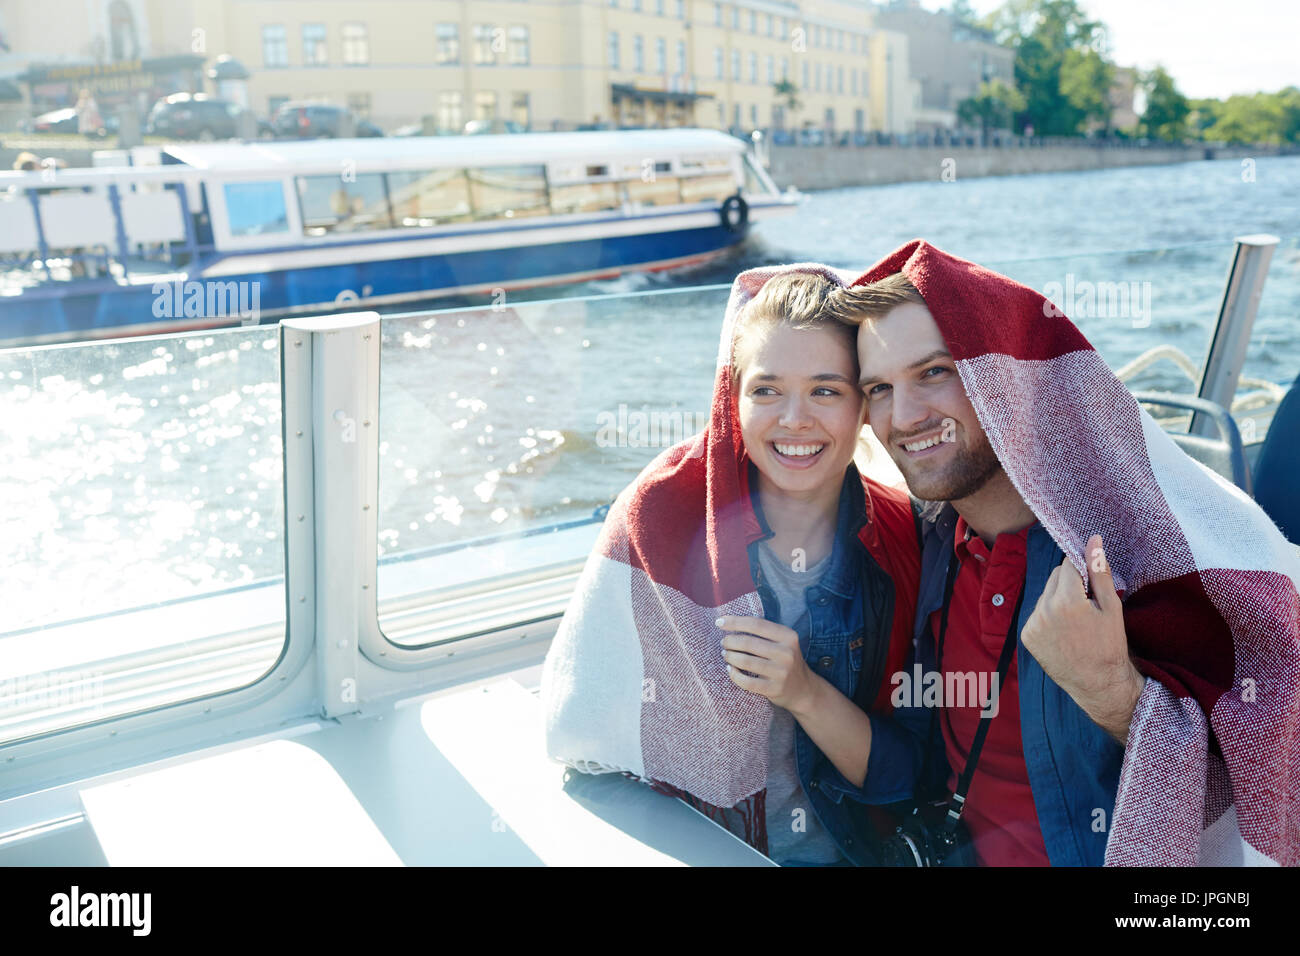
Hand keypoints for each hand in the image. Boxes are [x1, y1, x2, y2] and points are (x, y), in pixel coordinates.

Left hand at [717, 615, 817, 713]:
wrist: (803, 690)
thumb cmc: (785, 661)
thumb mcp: (783, 642)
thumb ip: (763, 632)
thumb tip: (729, 621)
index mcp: (788, 636)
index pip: (756, 624)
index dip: (735, 622)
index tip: (719, 622)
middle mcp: (787, 653)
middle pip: (748, 642)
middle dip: (730, 641)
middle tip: (723, 643)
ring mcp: (781, 672)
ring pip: (745, 661)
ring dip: (730, 656)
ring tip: (725, 654)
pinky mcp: (774, 689)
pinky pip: (746, 682)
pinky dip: (734, 674)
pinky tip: (730, 669)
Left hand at [1019, 534, 1145, 742]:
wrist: (1099, 684)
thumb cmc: (1110, 645)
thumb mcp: (1111, 606)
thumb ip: (1099, 570)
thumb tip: (1093, 540)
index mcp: (1066, 601)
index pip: (1068, 565)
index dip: (1082, 569)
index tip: (1091, 579)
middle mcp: (1044, 611)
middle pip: (1054, 578)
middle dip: (1070, 584)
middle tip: (1087, 605)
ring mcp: (1032, 625)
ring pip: (1045, 594)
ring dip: (1059, 599)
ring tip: (1076, 621)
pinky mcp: (1027, 636)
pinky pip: (1037, 613)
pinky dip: (1049, 616)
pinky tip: (1064, 631)